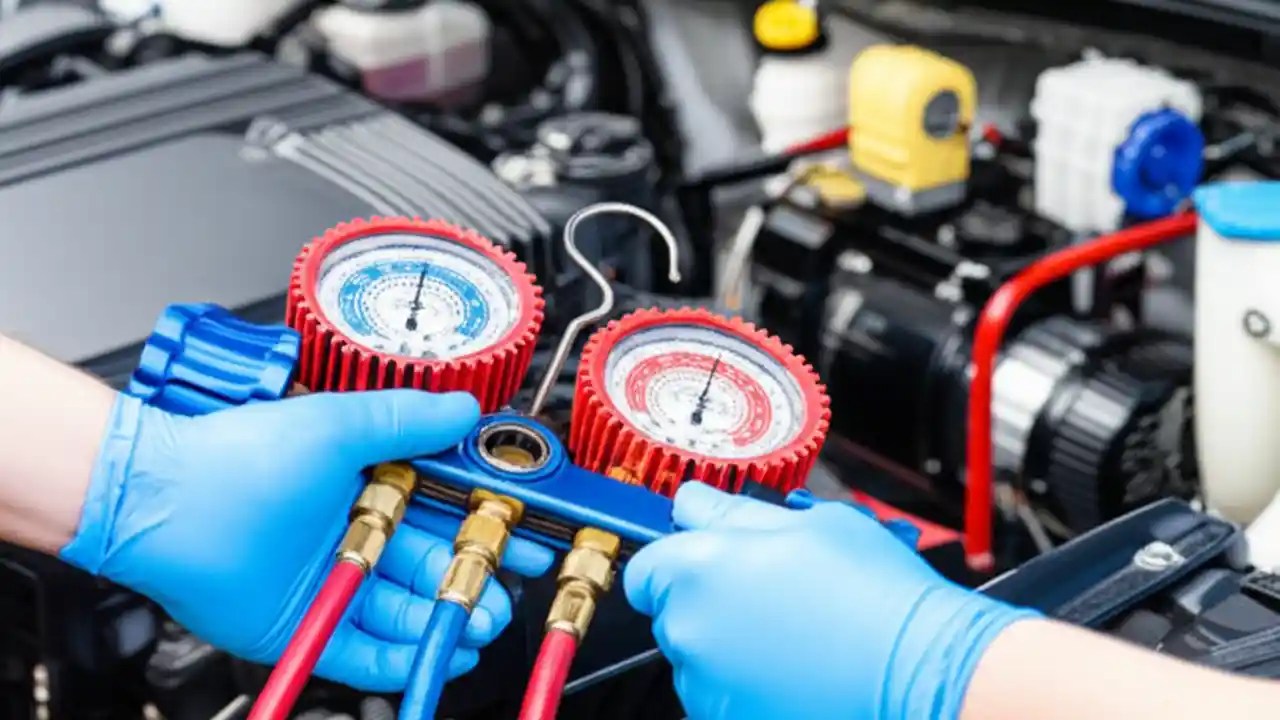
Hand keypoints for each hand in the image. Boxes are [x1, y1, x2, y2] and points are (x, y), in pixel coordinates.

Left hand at [61, 390, 554, 690]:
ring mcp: (329, 582)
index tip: (528, 528)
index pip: (443, 506)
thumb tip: (464, 409)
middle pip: (431, 564)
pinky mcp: (306, 626)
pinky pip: (363, 653)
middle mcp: (351, 532)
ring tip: (480, 622)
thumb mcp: (339, 423)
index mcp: (365, 481)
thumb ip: (408, 419)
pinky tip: (434, 653)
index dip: (487, 520)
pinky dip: (401, 658)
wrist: (167, 501)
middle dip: (474, 577)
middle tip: (507, 587)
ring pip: (405, 611)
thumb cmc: (241, 454)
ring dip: (447, 619)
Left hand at [624, 483, 1038, 719]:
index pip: (646, 570)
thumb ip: (736, 514)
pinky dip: (750, 691)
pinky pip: (725, 699)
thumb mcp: (812, 525)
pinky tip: (800, 674)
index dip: (675, 565)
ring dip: (732, 652)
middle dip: (713, 606)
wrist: (923, 672)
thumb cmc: (876, 596)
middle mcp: (689, 632)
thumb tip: (694, 502)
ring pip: (702, 662)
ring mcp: (707, 688)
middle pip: (676, 615)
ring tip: (797, 639)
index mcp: (698, 570)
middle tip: (775, 598)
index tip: (709, 567)